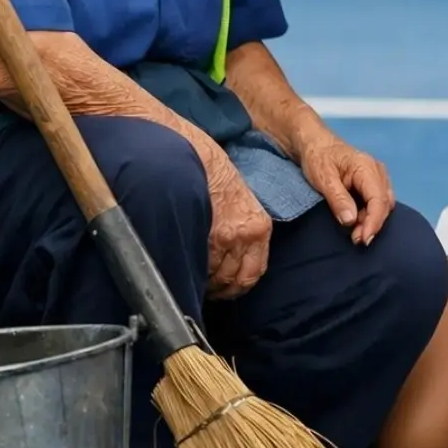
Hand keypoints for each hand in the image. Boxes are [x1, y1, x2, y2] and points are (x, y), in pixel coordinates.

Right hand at [204, 151, 272, 297]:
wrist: (200, 158)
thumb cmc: (219, 179)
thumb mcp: (243, 205)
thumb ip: (243, 232)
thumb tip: (231, 262)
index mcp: (260, 227)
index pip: (254, 273)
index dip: (237, 287)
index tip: (225, 289)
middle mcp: (247, 235)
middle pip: (234, 281)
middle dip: (219, 288)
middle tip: (206, 286)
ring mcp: (227, 237)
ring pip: (216, 278)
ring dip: (204, 281)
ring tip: (195, 274)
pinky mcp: (207, 235)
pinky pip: (201, 266)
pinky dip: (193, 269)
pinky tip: (187, 263)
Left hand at [293, 124, 395, 243]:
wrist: (314, 143)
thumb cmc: (317, 157)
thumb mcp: (323, 178)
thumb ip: (338, 199)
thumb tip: (351, 221)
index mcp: (366, 167)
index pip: (378, 199)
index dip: (374, 222)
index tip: (364, 239)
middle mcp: (376, 171)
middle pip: (384, 203)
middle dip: (373, 224)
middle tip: (356, 240)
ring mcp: (376, 176)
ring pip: (383, 204)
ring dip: (371, 220)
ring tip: (354, 234)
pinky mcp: (371, 183)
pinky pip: (377, 201)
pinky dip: (369, 215)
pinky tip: (357, 223)